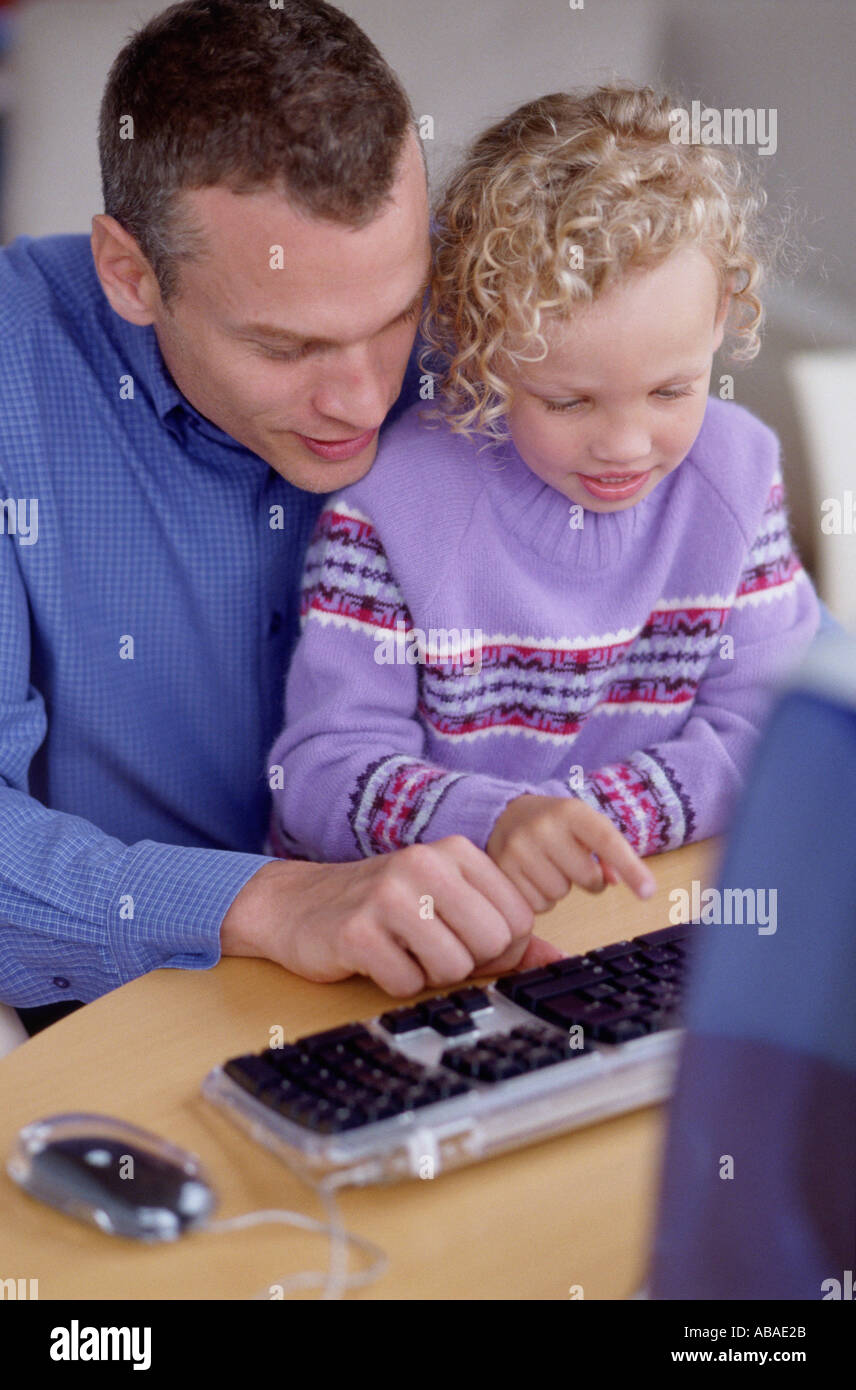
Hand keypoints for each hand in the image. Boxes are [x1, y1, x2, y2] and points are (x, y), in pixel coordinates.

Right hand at [219, 836, 541, 996]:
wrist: (298, 904)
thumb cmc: (383, 906)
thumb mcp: (448, 903)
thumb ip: (507, 933)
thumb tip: (562, 964)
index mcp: (457, 852)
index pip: (519, 919)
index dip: (499, 947)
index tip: (464, 938)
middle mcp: (425, 864)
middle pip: (491, 944)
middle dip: (466, 962)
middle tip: (430, 946)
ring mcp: (389, 894)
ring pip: (452, 967)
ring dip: (428, 973)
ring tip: (402, 949)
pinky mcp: (357, 930)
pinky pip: (406, 982)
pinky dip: (394, 982)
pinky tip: (375, 957)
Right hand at [486, 795, 655, 911]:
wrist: (502, 815)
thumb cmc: (555, 825)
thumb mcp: (584, 826)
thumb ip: (608, 852)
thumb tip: (614, 881)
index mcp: (570, 810)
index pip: (607, 841)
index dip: (631, 867)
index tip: (649, 893)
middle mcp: (542, 826)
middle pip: (587, 878)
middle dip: (588, 880)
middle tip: (572, 864)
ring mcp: (518, 848)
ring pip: (559, 895)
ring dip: (558, 889)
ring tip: (546, 866)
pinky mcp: (501, 870)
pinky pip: (536, 906)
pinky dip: (538, 898)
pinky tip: (529, 877)